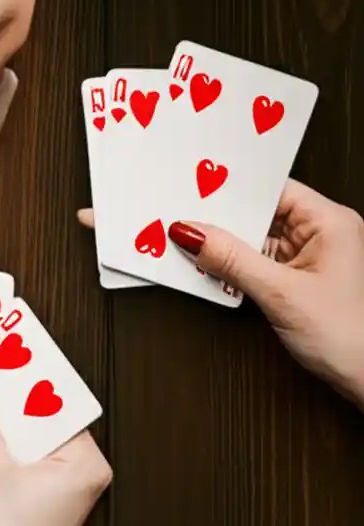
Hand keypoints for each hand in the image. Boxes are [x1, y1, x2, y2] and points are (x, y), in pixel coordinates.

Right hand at [78, 180, 363, 406]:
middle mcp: (320, 234)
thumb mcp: (280, 293)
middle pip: (256, 214)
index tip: (193, 189)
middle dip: (219, 221)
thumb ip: (231, 260)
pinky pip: (253, 264)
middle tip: (178, 219)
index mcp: (329, 221)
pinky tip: (206, 271)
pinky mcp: (295, 281)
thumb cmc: (350, 336)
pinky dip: (229, 269)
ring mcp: (307, 258)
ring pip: (251, 241)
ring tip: (184, 247)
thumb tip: (191, 233)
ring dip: (221, 248)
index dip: (231, 188)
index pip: (270, 189)